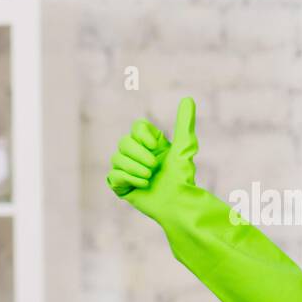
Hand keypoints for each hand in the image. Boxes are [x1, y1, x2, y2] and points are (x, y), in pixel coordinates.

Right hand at [106, 96, 198, 222]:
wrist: (177, 203)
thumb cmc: (182, 177)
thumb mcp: (184, 147)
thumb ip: (184, 124)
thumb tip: (188, 99)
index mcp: (150, 144)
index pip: (137, 128)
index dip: (143, 135)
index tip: (155, 146)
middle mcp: (137, 155)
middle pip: (124, 142)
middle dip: (139, 154)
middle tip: (154, 167)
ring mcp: (127, 170)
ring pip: (117, 158)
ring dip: (134, 168)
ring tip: (150, 177)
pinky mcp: (121, 185)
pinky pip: (113, 175)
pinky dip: (128, 178)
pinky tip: (142, 185)